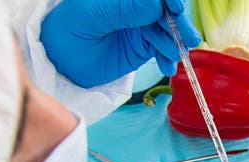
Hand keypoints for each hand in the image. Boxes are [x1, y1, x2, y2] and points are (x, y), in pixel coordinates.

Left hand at [40, 0, 200, 87]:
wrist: (60, 59)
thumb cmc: (68, 28)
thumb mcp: (93, 15)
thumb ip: (124, 9)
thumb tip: (156, 4)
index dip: (169, 0)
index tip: (177, 8)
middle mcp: (136, 7)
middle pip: (166, 10)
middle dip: (179, 23)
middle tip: (188, 37)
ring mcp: (141, 26)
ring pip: (168, 31)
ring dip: (175, 43)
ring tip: (174, 56)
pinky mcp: (143, 47)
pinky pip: (162, 50)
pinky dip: (168, 58)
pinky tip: (167, 67)